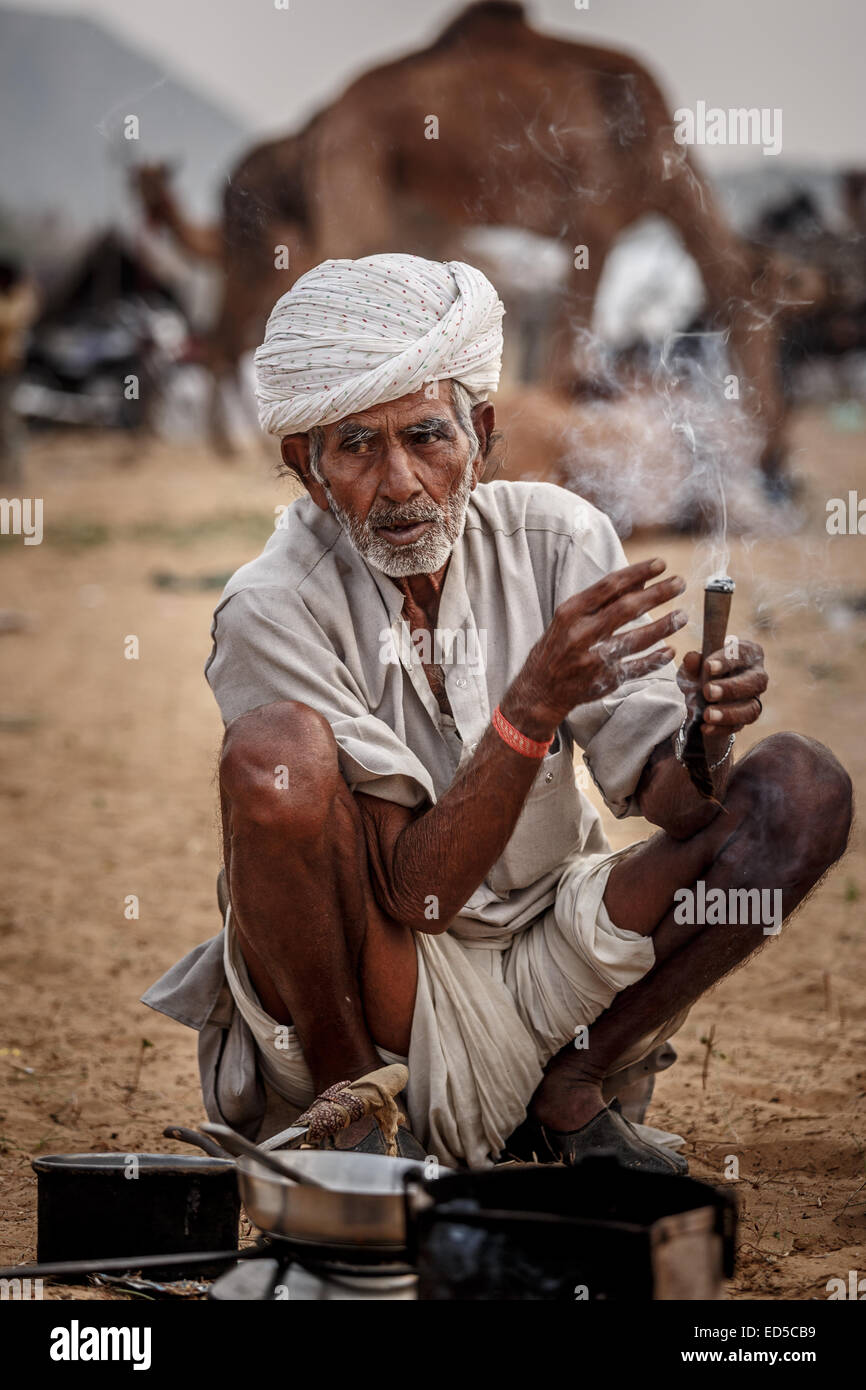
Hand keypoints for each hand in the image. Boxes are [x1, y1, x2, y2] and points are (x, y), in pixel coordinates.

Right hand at [503, 558, 687, 740]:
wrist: (539, 689)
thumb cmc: (558, 646)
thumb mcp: (571, 617)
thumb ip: (603, 599)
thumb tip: (640, 579)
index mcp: (571, 613)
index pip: (609, 586)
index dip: (638, 573)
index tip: (661, 563)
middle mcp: (580, 634)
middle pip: (626, 609)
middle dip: (657, 594)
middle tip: (680, 583)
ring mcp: (592, 660)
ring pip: (635, 640)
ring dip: (662, 626)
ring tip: (682, 616)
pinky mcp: (603, 681)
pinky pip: (635, 669)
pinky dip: (654, 660)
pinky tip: (669, 651)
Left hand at [677, 639, 767, 735]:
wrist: (704, 693)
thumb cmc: (704, 671)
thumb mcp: (694, 665)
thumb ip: (693, 662)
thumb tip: (691, 658)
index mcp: (748, 653)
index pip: (742, 653)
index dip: (726, 660)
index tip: (707, 666)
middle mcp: (757, 675)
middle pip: (755, 681)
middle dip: (731, 688)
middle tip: (708, 692)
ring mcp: (755, 698)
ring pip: (752, 708)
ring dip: (729, 713)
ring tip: (707, 715)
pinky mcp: (748, 718)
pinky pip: (740, 725)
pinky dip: (722, 728)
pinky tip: (706, 727)